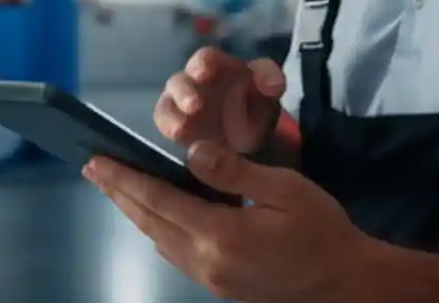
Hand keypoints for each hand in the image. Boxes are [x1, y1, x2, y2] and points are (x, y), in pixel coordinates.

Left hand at [84, 142, 372, 302]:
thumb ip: (235, 170)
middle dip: (119, 192)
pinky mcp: (217, 286)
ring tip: (116, 186)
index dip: (124, 178)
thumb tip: (191, 151)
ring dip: (134, 211)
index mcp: (222, 234)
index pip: (159, 200)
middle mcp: (207, 261)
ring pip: (158, 240)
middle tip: (92, 168)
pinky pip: (174, 253)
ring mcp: (210, 278)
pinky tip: (154, 214)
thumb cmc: (321, 229)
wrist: (345, 285)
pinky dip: (156, 228)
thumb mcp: (286, 189)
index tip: (97, 160)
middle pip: (149, 222)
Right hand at [155, 47, 285, 155]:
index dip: (204, 63)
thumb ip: (271, 79)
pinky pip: (165, 119)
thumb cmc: (254, 106)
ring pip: (170, 99)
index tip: (204, 72)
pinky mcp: (174, 123)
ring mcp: (181, 101)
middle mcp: (195, 80)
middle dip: (185, 90)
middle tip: (193, 105)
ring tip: (182, 127)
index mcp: (219, 67)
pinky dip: (169, 125)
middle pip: (182, 80)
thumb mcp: (268, 91)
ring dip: (176, 111)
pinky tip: (179, 135)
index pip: (208, 59)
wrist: (248, 138)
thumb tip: (273, 84)